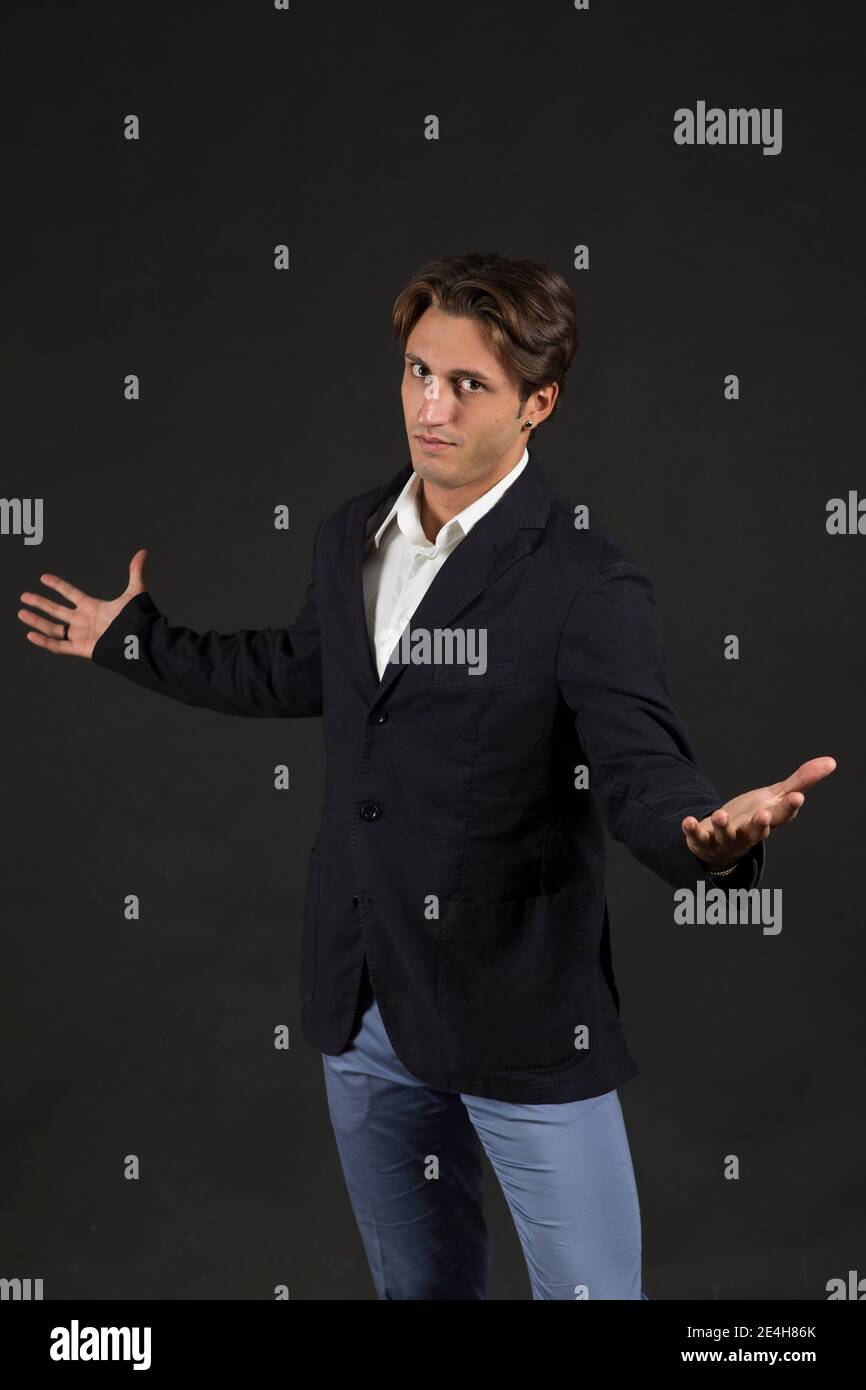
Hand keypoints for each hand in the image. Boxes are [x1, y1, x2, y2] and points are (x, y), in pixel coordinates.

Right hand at [18, 549, 148, 658]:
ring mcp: (81, 635)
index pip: (70, 593)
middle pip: (56, 610)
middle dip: (40, 603)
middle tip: (23, 596)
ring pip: (53, 627)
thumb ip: (136, 572)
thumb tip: (143, 552)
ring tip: (21, 613)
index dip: (57, 585)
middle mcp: (84, 620)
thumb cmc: (138, 619)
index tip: (43, 577)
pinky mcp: (81, 648)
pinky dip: (44, 641)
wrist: (140, 641)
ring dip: (37, 620)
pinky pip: (58, 646)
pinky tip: (30, 635)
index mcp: (92, 606)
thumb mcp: (135, 592)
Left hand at [681, 756, 836, 870]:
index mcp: (768, 821)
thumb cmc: (753, 817)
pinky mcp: (703, 841)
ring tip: (721, 814)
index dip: (789, 808)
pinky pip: (697, 837)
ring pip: (726, 835)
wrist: (721, 846)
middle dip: (760, 824)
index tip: (798, 797)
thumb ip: (801, 781)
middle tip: (763, 814)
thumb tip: (831, 761)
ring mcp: (726, 839)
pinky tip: (686, 820)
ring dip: (724, 826)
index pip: (782, 816)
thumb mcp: (775, 797)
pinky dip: (691, 830)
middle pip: (757, 832)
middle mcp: (749, 834)